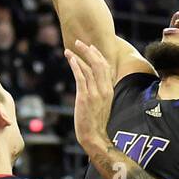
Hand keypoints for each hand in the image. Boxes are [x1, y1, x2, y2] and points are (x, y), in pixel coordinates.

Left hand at [65, 38, 114, 152]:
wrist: (94, 136)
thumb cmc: (96, 123)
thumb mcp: (102, 105)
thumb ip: (99, 93)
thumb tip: (93, 86)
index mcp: (109, 90)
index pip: (105, 67)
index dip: (98, 55)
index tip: (90, 48)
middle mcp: (104, 89)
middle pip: (98, 64)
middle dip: (88, 51)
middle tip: (78, 42)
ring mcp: (95, 93)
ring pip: (88, 69)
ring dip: (78, 57)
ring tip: (69, 50)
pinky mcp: (85, 97)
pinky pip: (81, 77)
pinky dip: (76, 66)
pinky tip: (71, 60)